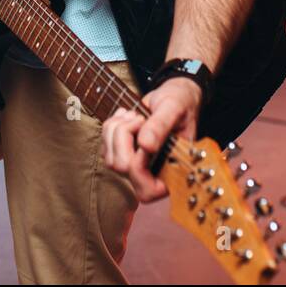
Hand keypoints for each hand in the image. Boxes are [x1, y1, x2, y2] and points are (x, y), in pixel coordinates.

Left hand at [102, 77, 202, 202]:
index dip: (138, 163)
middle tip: (139, 117)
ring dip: (115, 130)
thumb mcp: (174, 109)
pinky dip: (110, 128)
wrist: (174, 96)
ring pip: (110, 159)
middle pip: (123, 168)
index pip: (147, 190)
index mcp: (173, 173)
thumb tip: (145, 146)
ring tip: (132, 114)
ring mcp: (136, 167)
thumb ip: (161, 126)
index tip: (144, 133)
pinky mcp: (123, 155)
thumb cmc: (180, 103)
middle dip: (124, 136)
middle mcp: (154, 175)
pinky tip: (125, 116)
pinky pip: (105, 149)